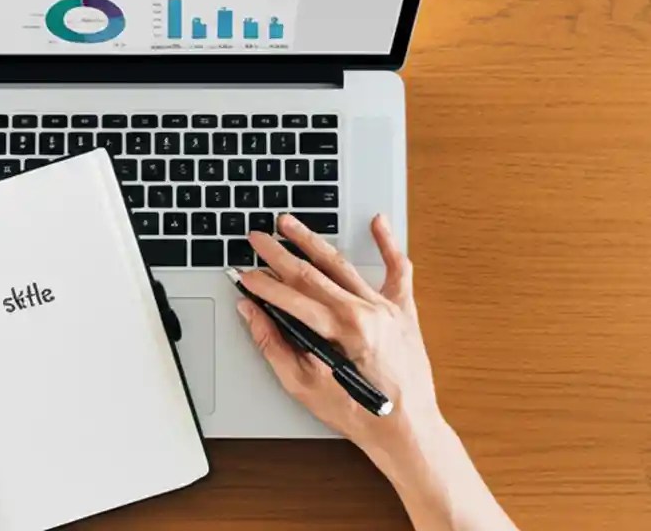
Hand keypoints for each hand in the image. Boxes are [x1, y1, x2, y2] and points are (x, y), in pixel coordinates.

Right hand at [237, 213, 436, 455]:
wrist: (407, 428)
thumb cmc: (360, 415)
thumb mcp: (304, 386)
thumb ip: (273, 345)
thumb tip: (251, 314)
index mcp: (342, 331)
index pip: (290, 296)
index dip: (262, 283)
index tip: (243, 275)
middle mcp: (365, 312)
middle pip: (311, 273)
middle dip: (278, 253)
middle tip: (256, 238)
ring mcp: (386, 307)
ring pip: (342, 264)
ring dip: (312, 241)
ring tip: (289, 224)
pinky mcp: (403, 309)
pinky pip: (397, 270)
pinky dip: (388, 244)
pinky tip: (377, 222)